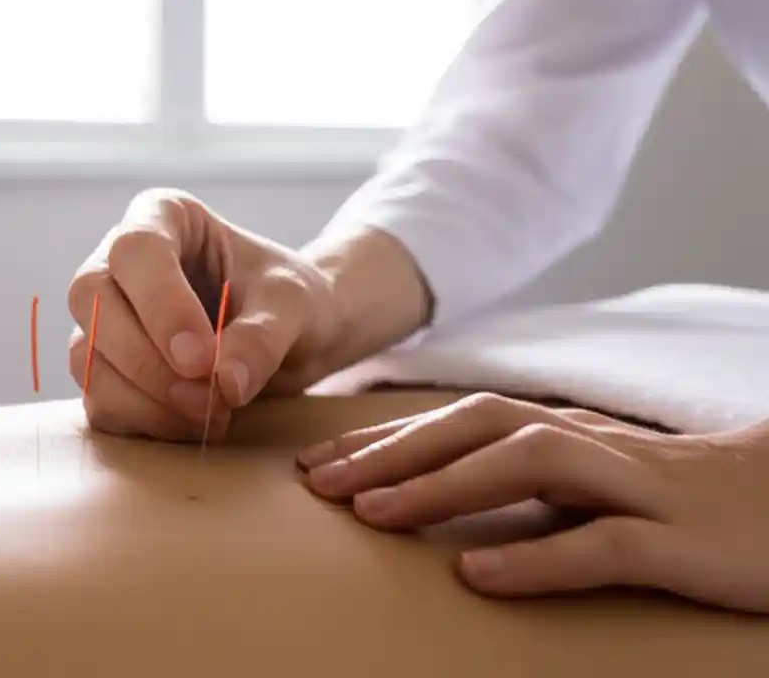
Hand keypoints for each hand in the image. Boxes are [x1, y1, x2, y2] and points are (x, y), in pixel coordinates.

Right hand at [67, 189, 340, 440]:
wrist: (293, 336)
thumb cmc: (288, 299)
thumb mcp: (294, 305)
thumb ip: (264, 336)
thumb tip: (225, 383)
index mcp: (162, 217)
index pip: (136, 250)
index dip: (162, 306)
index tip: (202, 359)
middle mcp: (118, 262)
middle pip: (92, 299)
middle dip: (146, 360)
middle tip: (209, 398)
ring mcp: (104, 318)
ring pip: (86, 356)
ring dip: (145, 399)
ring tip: (212, 417)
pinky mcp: (106, 369)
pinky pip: (99, 400)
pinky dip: (143, 422)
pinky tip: (192, 426)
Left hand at [297, 393, 768, 612]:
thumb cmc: (678, 499)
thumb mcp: (594, 485)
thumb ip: (526, 483)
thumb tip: (435, 492)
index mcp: (567, 435)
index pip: (461, 421)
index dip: (386, 438)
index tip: (318, 463)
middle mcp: (592, 448)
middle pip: (480, 428)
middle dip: (393, 453)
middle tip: (320, 487)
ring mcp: (637, 489)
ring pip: (531, 466)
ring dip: (444, 486)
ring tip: (373, 516)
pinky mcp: (680, 543)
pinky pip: (603, 544)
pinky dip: (537, 557)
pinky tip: (478, 576)